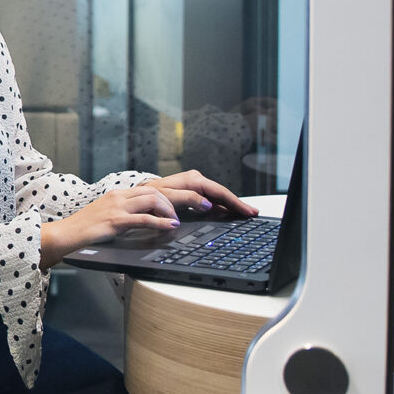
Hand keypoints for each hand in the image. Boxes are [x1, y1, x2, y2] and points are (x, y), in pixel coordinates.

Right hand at [40, 186, 181, 268]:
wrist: (66, 235)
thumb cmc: (86, 230)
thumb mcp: (110, 217)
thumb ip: (128, 215)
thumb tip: (150, 220)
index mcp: (119, 194)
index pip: (152, 188)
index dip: (172, 195)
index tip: (185, 204)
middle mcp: (119, 196)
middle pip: (156, 190)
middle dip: (178, 200)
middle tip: (192, 210)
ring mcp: (116, 207)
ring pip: (152, 199)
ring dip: (170, 210)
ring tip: (179, 220)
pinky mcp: (114, 221)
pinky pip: (143, 218)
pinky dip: (160, 221)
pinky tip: (170, 226)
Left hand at [140, 170, 257, 217]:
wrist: (140, 195)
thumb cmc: (151, 196)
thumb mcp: (168, 197)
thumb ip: (188, 199)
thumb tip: (208, 204)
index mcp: (192, 180)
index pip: (219, 192)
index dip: (235, 202)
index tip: (246, 211)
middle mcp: (196, 180)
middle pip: (221, 193)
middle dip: (237, 203)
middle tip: (253, 213)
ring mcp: (195, 185)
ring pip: (217, 196)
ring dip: (231, 205)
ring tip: (245, 213)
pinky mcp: (193, 192)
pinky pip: (210, 199)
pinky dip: (220, 205)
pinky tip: (229, 212)